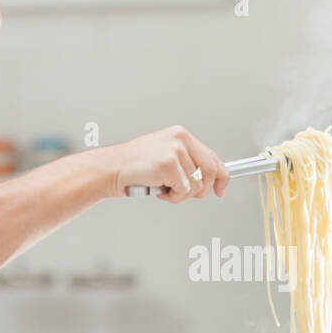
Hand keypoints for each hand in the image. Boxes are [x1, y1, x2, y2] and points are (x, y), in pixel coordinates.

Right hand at [96, 125, 228, 201]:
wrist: (110, 169)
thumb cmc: (133, 166)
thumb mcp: (164, 156)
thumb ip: (186, 163)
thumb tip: (207, 180)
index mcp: (181, 135)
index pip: (213, 157)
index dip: (222, 177)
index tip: (221, 190)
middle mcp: (180, 139)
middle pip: (211, 172)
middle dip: (201, 190)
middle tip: (183, 193)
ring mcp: (175, 150)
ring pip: (197, 185)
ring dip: (181, 195)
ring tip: (164, 188)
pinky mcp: (168, 164)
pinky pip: (183, 191)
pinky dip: (172, 197)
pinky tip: (158, 190)